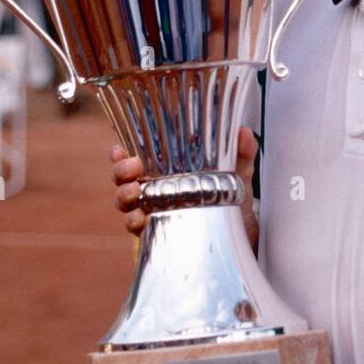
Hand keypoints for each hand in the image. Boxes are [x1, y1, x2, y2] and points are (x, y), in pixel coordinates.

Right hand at [110, 127, 258, 239]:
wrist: (240, 231)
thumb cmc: (231, 196)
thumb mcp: (237, 172)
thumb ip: (241, 152)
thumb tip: (244, 132)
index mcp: (165, 168)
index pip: (134, 155)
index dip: (120, 153)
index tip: (119, 149)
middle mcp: (153, 187)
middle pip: (122, 177)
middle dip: (120, 171)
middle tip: (133, 169)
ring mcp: (152, 209)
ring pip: (124, 201)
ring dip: (123, 195)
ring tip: (134, 192)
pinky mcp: (156, 230)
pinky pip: (135, 227)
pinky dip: (134, 222)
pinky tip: (142, 219)